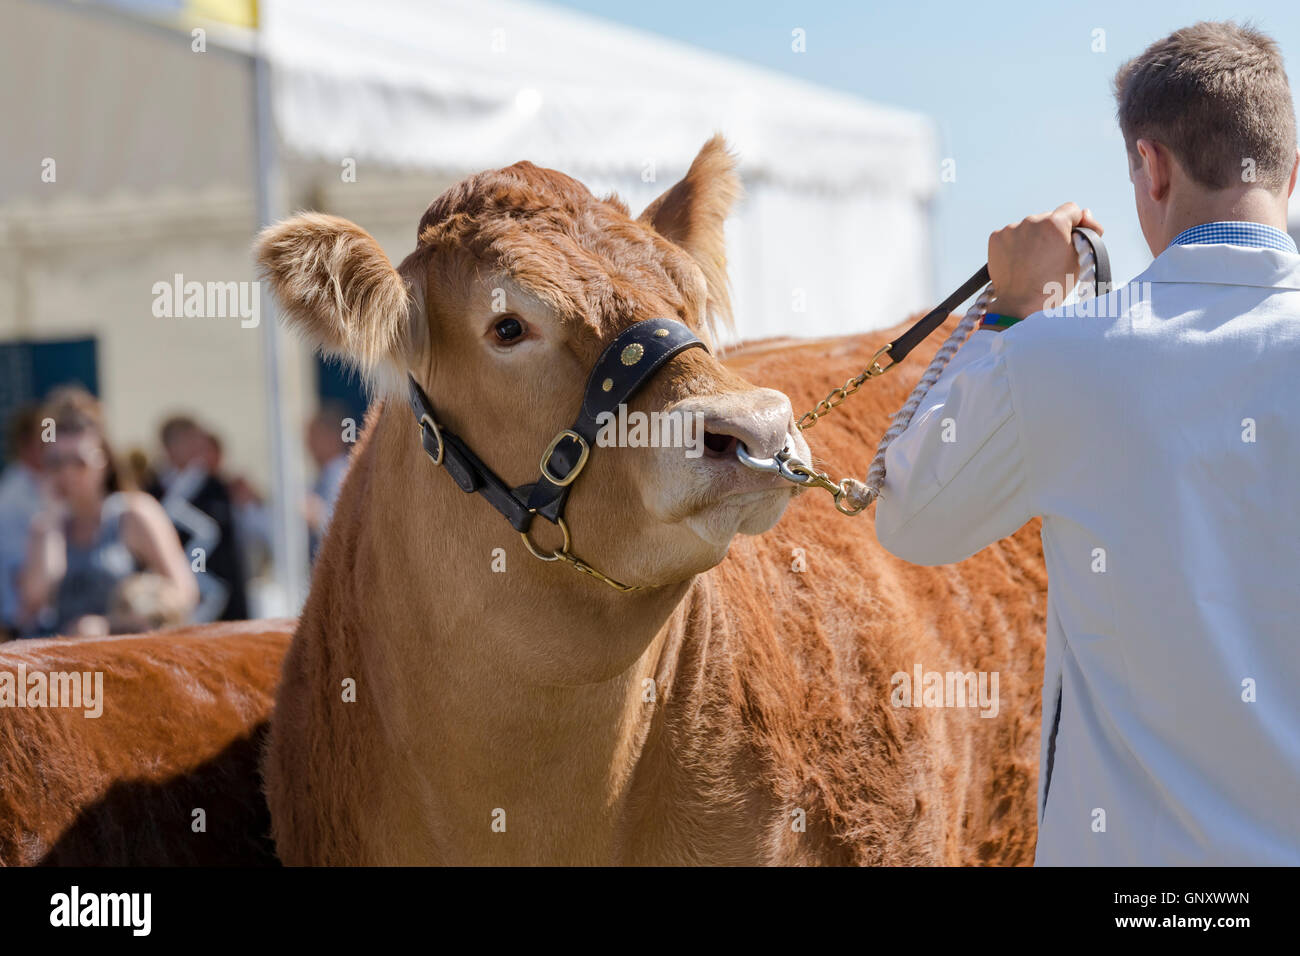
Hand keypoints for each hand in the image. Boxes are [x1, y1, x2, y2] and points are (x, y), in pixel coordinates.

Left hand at [987, 203, 1102, 318]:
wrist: (1020, 304)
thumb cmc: (1054, 284)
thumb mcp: (1079, 257)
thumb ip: (1086, 231)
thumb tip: (1085, 213)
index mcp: (1055, 223)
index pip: (1072, 209)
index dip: (1076, 223)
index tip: (1072, 237)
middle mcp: (1032, 220)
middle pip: (1048, 218)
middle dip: (1052, 232)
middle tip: (1050, 256)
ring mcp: (1011, 228)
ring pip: (1028, 227)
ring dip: (1033, 238)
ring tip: (1032, 261)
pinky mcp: (996, 237)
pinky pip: (1011, 235)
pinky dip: (1015, 244)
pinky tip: (1018, 261)